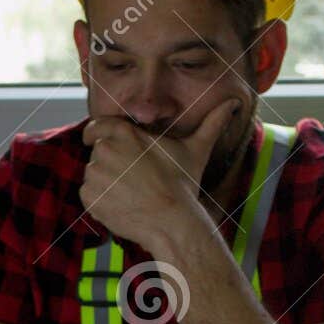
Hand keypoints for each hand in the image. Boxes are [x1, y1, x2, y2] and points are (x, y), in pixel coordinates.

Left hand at [79, 101, 238, 247]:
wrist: (170, 221)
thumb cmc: (183, 185)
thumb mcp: (197, 150)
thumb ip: (212, 123)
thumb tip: (234, 102)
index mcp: (125, 132)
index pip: (97, 126)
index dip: (96, 134)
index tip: (97, 141)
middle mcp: (107, 149)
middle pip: (99, 152)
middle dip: (112, 164)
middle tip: (134, 179)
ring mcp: (96, 173)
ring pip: (94, 174)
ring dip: (106, 182)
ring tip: (131, 193)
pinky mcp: (91, 196)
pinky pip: (88, 195)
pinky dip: (100, 201)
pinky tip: (122, 205)